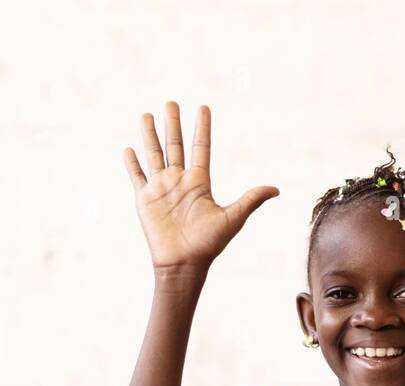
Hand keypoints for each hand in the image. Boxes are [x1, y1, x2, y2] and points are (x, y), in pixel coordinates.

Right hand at [123, 101, 278, 269]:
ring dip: (150, 136)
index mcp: (199, 183)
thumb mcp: (233, 218)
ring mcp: (161, 189)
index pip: (201, 148)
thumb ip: (251, 200)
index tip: (203, 108)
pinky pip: (137, 177)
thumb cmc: (209, 244)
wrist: (184, 263)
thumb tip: (276, 189)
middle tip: (171, 102)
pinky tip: (128, 148)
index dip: (202, 129)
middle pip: (175, 146)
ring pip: (154, 155)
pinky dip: (132, 163)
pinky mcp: (145, 200)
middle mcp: (179, 182)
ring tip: (147, 115)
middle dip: (173, 124)